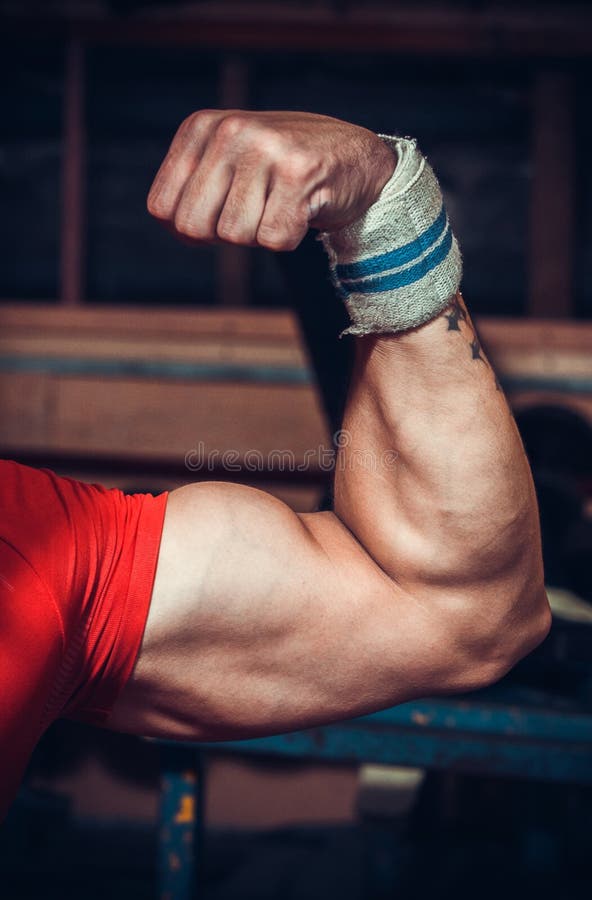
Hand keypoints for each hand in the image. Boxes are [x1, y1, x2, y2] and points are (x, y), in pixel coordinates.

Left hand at [147, 109, 395, 250]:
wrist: (356, 157)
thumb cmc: (283, 170)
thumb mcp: (226, 165)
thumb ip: (192, 192)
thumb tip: (178, 229)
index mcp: (201, 127)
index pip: (162, 208)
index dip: (191, 229)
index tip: (221, 214)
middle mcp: (229, 130)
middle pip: (192, 226)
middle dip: (222, 235)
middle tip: (253, 213)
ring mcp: (265, 148)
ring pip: (234, 236)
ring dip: (259, 235)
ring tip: (280, 204)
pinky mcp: (299, 172)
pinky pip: (273, 240)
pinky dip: (289, 238)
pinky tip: (302, 208)